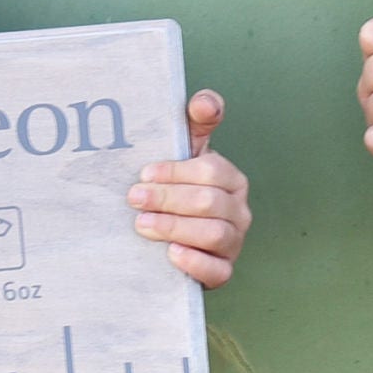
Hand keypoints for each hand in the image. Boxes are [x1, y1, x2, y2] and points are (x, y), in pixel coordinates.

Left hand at [128, 89, 248, 287]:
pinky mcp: (224, 271)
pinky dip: (193, 262)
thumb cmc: (178, 193)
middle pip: (209, 202)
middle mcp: (239, 212)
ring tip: (142, 225)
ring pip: (213, 234)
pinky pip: (217, 270)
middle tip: (133, 199)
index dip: (175, 172)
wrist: (169, 241)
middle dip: (167, 199)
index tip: (144, 174)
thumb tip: (206, 101)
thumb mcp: (185, 157)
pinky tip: (169, 254)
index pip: (211, 171)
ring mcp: (234, 243)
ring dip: (174, 228)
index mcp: (232, 180)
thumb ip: (195, 124)